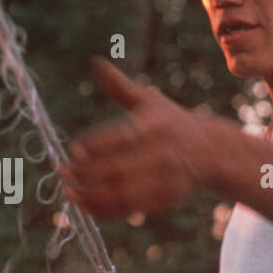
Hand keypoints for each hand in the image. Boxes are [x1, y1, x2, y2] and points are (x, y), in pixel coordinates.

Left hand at [62, 57, 216, 216]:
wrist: (209, 151)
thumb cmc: (170, 122)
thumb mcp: (149, 100)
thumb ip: (120, 86)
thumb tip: (96, 62)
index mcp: (156, 127)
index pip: (122, 138)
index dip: (96, 146)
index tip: (72, 150)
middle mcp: (163, 154)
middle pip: (119, 168)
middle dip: (88, 173)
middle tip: (62, 172)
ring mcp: (165, 180)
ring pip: (124, 193)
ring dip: (93, 196)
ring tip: (69, 193)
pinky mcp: (165, 200)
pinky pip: (131, 209)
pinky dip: (107, 210)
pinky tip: (85, 206)